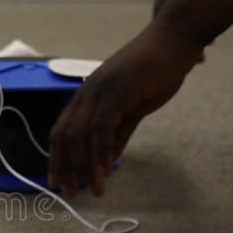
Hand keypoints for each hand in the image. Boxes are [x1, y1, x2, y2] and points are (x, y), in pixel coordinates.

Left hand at [48, 24, 203, 195]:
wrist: (174, 39)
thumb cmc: (156, 70)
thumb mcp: (133, 108)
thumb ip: (119, 133)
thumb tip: (109, 160)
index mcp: (87, 97)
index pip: (61, 131)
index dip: (57, 158)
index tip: (57, 182)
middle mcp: (86, 93)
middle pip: (63, 136)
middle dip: (63, 167)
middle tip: (71, 192)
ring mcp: (100, 90)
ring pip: (79, 134)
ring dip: (85, 165)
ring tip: (94, 188)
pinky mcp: (117, 90)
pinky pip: (102, 125)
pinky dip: (101, 150)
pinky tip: (106, 168)